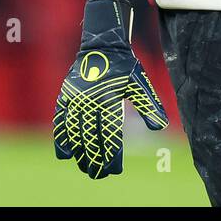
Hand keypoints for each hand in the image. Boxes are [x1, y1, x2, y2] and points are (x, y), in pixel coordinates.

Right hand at [53, 0, 168, 178]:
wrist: (102, 45)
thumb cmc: (125, 66)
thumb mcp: (140, 82)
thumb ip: (149, 105)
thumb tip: (160, 127)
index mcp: (110, 98)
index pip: (110, 133)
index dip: (111, 154)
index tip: (114, 170)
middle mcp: (90, 100)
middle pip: (91, 137)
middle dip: (95, 158)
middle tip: (99, 175)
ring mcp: (75, 99)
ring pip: (75, 132)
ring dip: (79, 153)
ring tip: (85, 168)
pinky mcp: (65, 96)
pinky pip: (61, 121)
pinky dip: (62, 138)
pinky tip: (64, 154)